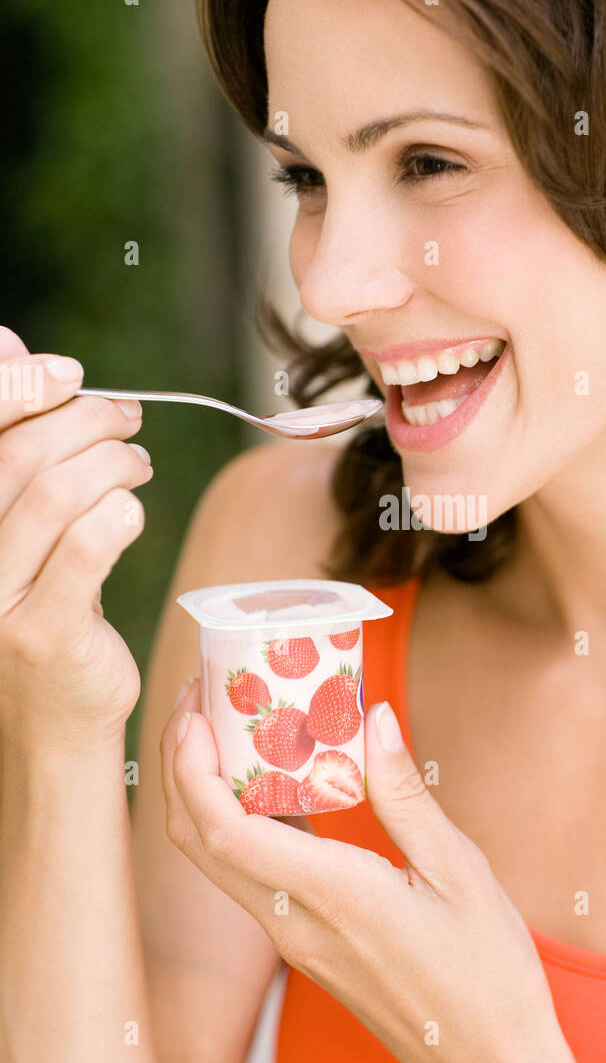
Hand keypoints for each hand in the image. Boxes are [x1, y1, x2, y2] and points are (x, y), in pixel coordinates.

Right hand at [0, 325, 152, 744]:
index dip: (21, 385)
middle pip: (22, 457)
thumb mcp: (19, 523)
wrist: (49, 720)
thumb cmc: (41, 606)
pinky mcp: (42, 631)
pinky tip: (133, 508)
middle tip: (127, 418)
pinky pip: (88, 548)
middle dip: (86, 421)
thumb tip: (7, 342)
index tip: (70, 374)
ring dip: (112, 463)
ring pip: (57, 495)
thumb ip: (14, 444)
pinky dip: (120, 513)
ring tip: (136, 463)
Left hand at [162, 679, 581, 1062]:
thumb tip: (373, 718)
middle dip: (183, 766)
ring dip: (205, 792)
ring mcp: (295, 939)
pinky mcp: (307, 945)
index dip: (192, 767)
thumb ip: (405, 793)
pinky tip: (274, 783)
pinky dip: (241, 822)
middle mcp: (294, 923)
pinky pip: (252, 876)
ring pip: (219, 861)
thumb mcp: (459, 870)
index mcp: (330, 897)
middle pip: (200, 842)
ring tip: (231, 727)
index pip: (223, 830)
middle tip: (200, 700)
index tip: (194, 709)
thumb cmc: (487, 974)